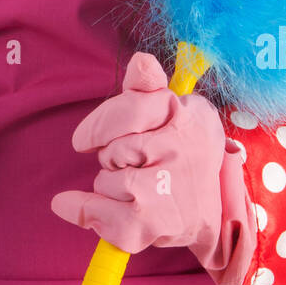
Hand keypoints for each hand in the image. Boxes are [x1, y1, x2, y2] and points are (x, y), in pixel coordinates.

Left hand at [50, 51, 229, 254]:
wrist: (209, 213)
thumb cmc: (177, 152)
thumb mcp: (169, 112)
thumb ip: (147, 85)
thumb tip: (140, 61)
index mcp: (190, 115)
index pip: (133, 108)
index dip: (101, 124)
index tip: (83, 140)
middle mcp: (186, 150)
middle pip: (115, 148)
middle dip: (111, 157)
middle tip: (131, 164)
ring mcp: (171, 189)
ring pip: (107, 180)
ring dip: (108, 185)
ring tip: (136, 189)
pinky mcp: (155, 223)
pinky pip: (98, 213)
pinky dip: (84, 210)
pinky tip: (77, 206)